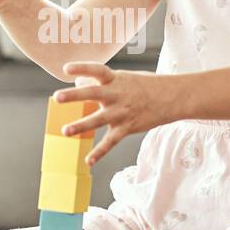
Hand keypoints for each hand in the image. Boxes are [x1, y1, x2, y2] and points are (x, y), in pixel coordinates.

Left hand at [54, 62, 176, 166]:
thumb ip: (101, 81)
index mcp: (115, 79)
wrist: (172, 98)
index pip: (97, 70)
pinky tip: (88, 161)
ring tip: (65, 131)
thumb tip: (77, 84)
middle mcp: (116, 94)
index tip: (66, 69)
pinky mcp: (127, 128)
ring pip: (97, 120)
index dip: (82, 68)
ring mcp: (121, 112)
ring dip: (80, 126)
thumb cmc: (145, 85)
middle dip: (74, 96)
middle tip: (57, 97)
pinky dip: (99, 152)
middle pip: (92, 93)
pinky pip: (110, 142)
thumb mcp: (124, 78)